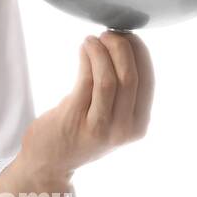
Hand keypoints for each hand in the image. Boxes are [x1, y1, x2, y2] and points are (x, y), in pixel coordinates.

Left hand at [18, 30, 154, 181]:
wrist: (48, 162)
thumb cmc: (80, 133)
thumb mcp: (112, 120)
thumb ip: (123, 94)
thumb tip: (126, 47)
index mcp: (138, 127)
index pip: (148, 81)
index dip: (140, 54)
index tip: (129, 36)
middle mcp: (123, 129)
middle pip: (130, 77)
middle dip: (122, 48)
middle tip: (110, 34)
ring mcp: (99, 126)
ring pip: (108, 78)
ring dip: (102, 51)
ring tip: (93, 39)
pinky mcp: (74, 119)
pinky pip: (86, 80)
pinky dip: (87, 58)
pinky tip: (84, 48)